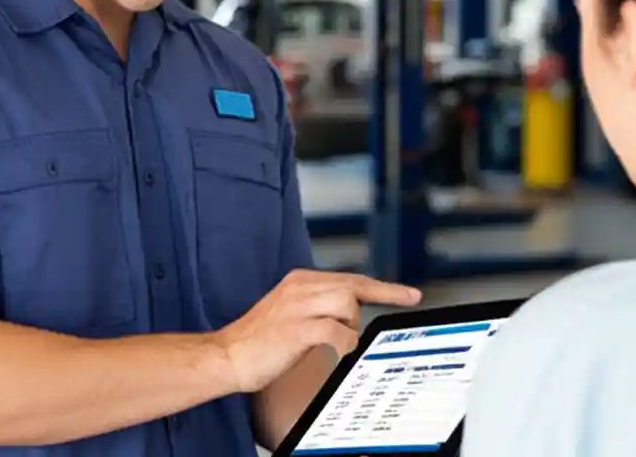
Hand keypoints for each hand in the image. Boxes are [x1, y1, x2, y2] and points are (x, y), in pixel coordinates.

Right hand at [212, 269, 421, 392]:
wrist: (226, 356)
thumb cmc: (258, 342)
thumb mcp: (290, 313)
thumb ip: (318, 307)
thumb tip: (350, 316)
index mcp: (299, 282)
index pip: (349, 279)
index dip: (382, 287)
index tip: (409, 293)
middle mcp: (300, 288)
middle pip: (353, 286)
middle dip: (385, 295)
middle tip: (407, 300)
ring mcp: (298, 306)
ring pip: (347, 304)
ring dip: (351, 327)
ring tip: (336, 343)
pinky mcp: (296, 329)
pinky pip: (336, 332)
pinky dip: (344, 344)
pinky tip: (337, 353)